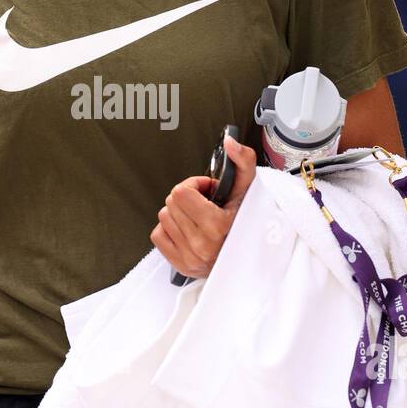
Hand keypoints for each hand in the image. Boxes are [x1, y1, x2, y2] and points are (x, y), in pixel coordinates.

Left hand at [150, 135, 256, 278]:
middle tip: (204, 204)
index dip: (194, 185)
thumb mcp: (248, 190)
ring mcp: (189, 256)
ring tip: (197, 217)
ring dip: (178, 213)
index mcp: (217, 226)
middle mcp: (202, 244)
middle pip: (171, 202)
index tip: (207, 191)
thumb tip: (229, 143)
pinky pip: (157, 235)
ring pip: (164, 216)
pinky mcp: (179, 264)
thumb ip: (243, 161)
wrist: (248, 258)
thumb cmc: (247, 223)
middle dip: (187, 198)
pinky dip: (169, 229)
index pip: (182, 192)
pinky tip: (186, 229)